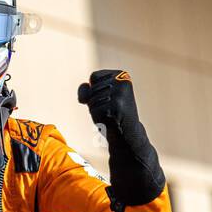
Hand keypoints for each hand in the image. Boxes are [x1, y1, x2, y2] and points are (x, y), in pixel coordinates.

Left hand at [77, 69, 163, 206]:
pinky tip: (109, 120)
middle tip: (110, 109)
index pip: (94, 76)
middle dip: (95, 100)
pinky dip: (96, 117)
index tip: (110, 98)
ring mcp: (118, 96)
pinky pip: (93, 109)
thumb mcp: (101, 96)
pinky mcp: (114, 108)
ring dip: (95, 109)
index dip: (95, 90)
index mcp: (122, 76)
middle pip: (91, 87)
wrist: (127, 135)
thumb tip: (84, 90)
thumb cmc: (113, 114)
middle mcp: (122, 83)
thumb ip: (88, 89)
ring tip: (110, 114)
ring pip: (91, 99)